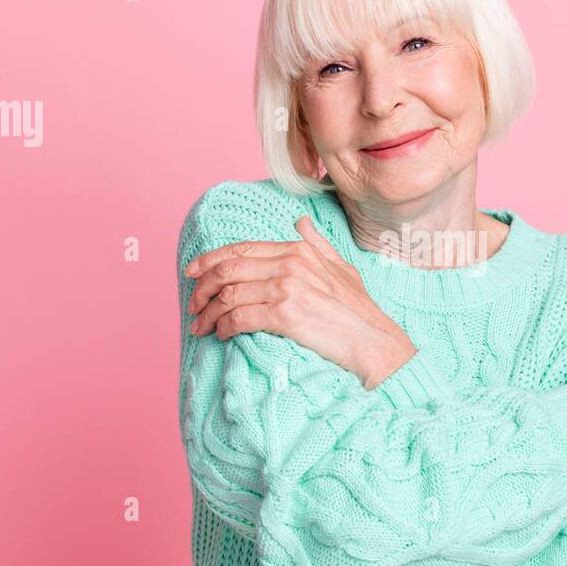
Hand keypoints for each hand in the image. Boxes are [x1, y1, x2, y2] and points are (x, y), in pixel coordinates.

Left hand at [184, 215, 415, 389]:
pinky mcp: (285, 315)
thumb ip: (318, 244)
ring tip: (202, 326)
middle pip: (228, 270)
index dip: (209, 261)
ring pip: (229, 295)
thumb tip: (301, 222)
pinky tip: (222, 335)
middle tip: (192, 306)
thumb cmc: (360, 311)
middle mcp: (290, 264)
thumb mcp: (342, 268)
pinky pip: (239, 317)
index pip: (241, 249)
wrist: (374, 342)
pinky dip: (224, 327)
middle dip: (202, 288)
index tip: (192, 274)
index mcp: (298, 250)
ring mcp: (287, 288)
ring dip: (208, 313)